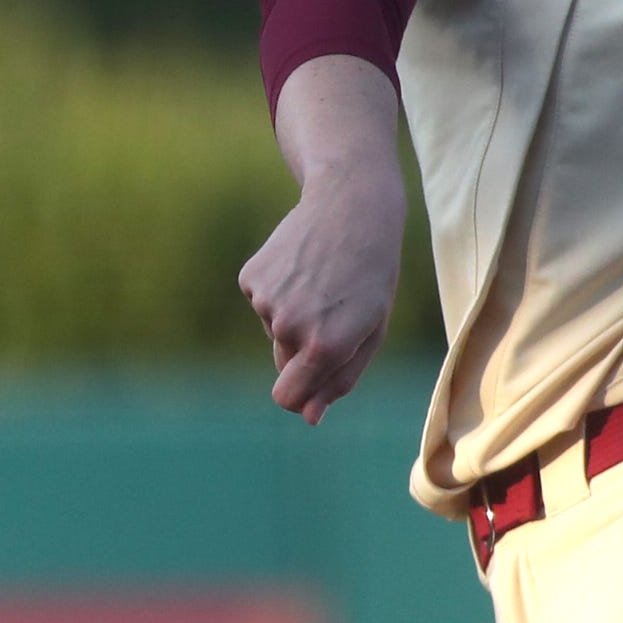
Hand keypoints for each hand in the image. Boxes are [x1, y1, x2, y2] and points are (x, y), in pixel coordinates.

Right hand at [240, 163, 403, 424]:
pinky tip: (302, 264)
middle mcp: (289, 326)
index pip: (287, 397)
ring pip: (274, 329)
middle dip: (303, 349)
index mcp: (325, 346)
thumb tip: (309, 417)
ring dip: (295, 313)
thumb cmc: (372, 274)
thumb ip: (340, 380)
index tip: (311, 383)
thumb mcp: (370, 331)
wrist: (351, 205)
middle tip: (335, 308)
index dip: (297, 395)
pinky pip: (262, 301)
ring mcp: (265, 300)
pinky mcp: (250, 277)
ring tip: (323, 279)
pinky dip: (279, 289)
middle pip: (283, 364)